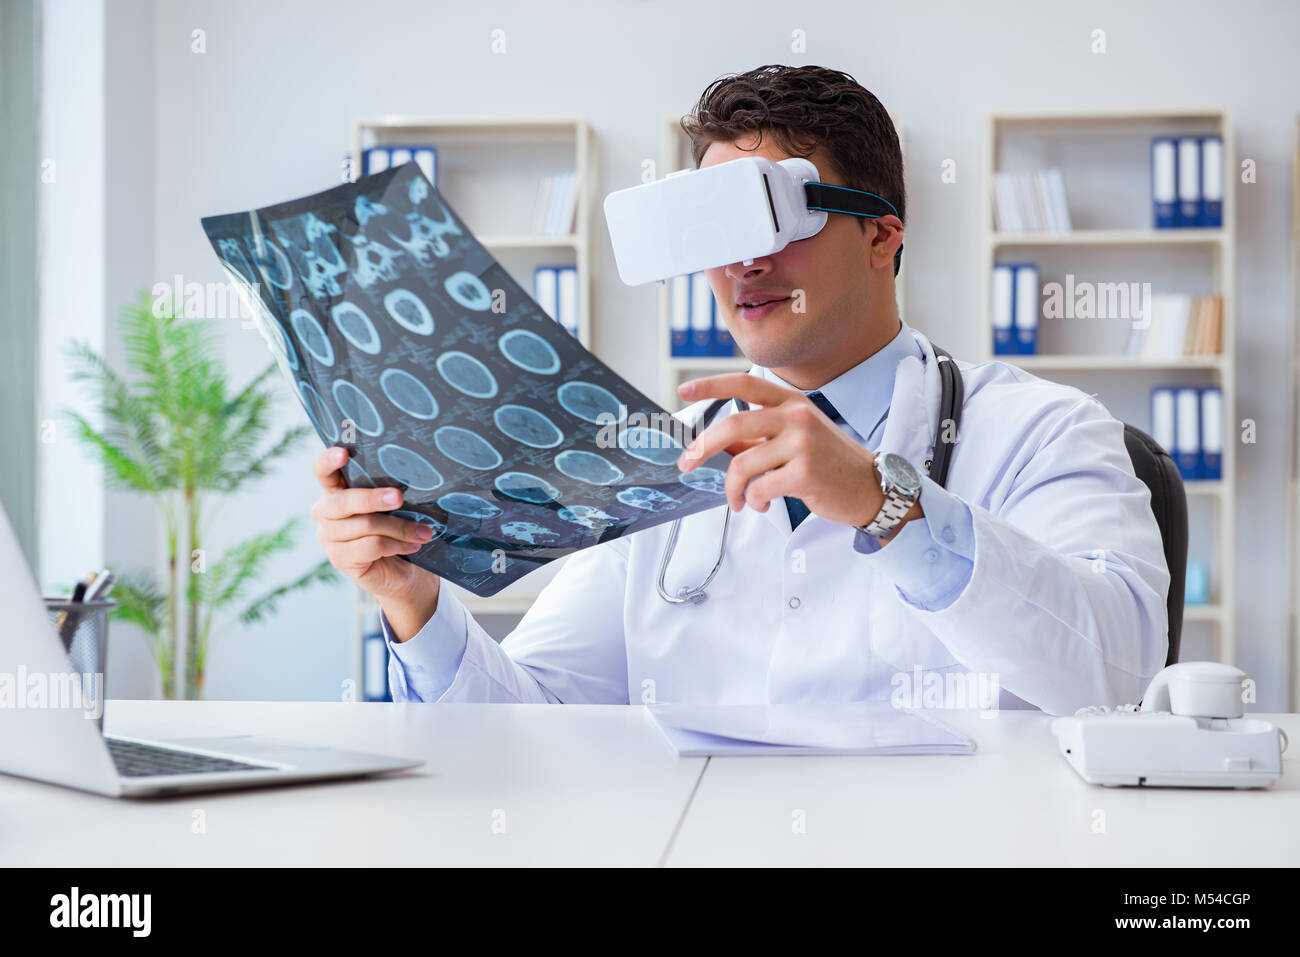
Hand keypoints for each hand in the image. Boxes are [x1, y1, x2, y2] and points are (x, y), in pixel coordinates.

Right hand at [310, 446, 439, 639]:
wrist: (401, 572)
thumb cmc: (396, 530)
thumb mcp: (392, 508)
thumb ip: (388, 492)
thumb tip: (410, 479)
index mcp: (335, 491)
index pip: (322, 472)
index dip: (328, 461)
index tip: (343, 452)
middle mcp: (325, 513)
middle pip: (344, 501)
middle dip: (374, 498)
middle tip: (400, 498)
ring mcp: (329, 538)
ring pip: (366, 525)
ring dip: (400, 528)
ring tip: (425, 532)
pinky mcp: (340, 559)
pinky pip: (371, 546)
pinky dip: (397, 544)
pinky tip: (414, 545)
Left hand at [676, 374, 922, 539]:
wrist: (871, 487)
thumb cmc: (829, 464)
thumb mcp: (795, 439)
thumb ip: (759, 437)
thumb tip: (718, 444)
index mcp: (792, 403)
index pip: (745, 383)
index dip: (711, 384)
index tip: (683, 389)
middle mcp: (797, 417)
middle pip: (733, 423)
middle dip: (703, 447)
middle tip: (687, 464)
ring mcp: (803, 443)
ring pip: (743, 463)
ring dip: (732, 488)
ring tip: (738, 501)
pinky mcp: (805, 472)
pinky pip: (760, 487)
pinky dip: (753, 501)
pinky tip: (762, 504)